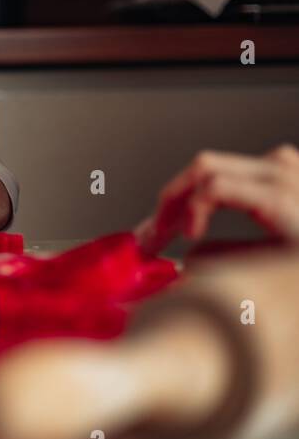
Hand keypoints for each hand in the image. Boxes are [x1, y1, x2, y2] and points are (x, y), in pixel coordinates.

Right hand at [135, 145, 298, 253]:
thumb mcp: (271, 273)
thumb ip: (228, 262)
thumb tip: (185, 260)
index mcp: (281, 198)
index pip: (211, 187)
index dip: (183, 213)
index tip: (174, 243)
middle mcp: (284, 173)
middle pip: (204, 168)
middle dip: (170, 202)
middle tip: (154, 235)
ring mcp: (286, 168)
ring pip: (213, 166)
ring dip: (185, 196)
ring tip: (173, 230)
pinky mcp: (286, 171)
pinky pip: (233, 171)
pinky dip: (208, 193)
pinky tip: (203, 222)